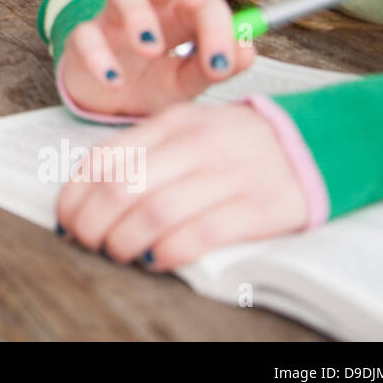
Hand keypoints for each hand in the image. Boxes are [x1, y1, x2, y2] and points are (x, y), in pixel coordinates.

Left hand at [55, 100, 308, 269]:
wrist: (316, 142)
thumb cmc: (234, 145)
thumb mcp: (186, 132)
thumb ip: (142, 155)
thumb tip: (85, 198)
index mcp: (172, 122)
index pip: (105, 160)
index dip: (76, 196)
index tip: (66, 220)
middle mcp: (198, 144)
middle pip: (123, 188)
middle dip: (93, 224)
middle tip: (88, 243)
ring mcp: (230, 174)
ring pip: (156, 212)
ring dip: (125, 241)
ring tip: (118, 254)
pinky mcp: (261, 207)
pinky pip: (201, 233)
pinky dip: (169, 251)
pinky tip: (156, 260)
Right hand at [58, 0, 254, 116]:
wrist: (109, 107)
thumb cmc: (151, 82)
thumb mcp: (187, 81)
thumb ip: (213, 67)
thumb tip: (248, 51)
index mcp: (180, 10)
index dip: (217, 21)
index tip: (223, 59)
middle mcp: (148, 4)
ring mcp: (112, 18)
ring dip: (139, 17)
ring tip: (151, 49)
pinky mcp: (82, 40)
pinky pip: (85, 36)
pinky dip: (99, 56)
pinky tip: (114, 80)